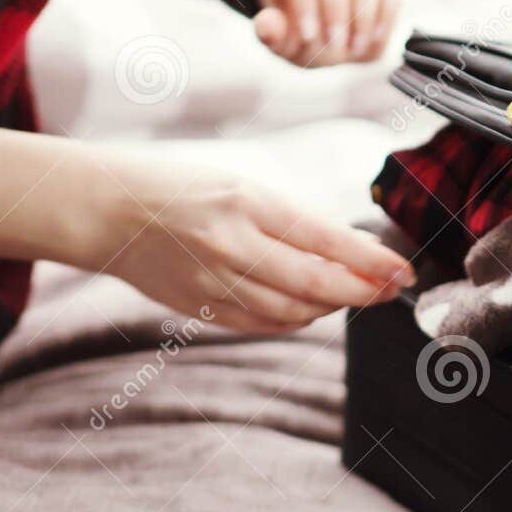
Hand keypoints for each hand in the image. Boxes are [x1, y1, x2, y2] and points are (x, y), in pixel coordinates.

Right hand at [97, 159, 415, 332]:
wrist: (109, 210)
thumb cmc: (184, 188)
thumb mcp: (243, 186)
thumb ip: (294, 220)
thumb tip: (353, 251)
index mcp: (246, 202)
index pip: (323, 239)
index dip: (370, 260)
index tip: (403, 269)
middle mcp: (230, 244)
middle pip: (314, 283)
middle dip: (364, 291)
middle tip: (393, 290)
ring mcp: (213, 281)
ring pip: (291, 310)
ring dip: (333, 307)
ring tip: (359, 296)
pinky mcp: (199, 307)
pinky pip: (261, 324)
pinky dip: (295, 320)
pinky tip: (315, 310)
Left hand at [252, 0, 404, 66]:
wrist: (332, 26)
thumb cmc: (302, 28)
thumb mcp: (281, 38)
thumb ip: (271, 34)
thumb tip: (267, 27)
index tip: (308, 36)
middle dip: (334, 3)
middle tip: (335, 44)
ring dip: (362, 9)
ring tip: (355, 46)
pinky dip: (386, 8)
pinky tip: (376, 35)